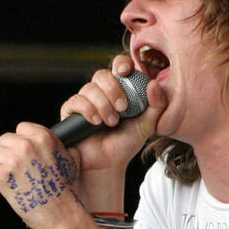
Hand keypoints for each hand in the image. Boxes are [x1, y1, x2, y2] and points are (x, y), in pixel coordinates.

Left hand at [0, 123, 87, 228]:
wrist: (62, 215)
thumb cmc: (66, 192)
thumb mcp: (71, 161)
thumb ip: (60, 147)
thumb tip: (57, 143)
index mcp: (43, 138)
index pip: (21, 128)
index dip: (21, 142)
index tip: (23, 153)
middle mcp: (27, 145)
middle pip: (5, 140)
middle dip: (9, 153)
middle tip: (17, 168)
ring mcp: (13, 160)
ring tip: (10, 176)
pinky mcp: (2, 176)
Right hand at [60, 54, 167, 177]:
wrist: (107, 164)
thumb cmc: (125, 144)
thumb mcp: (148, 125)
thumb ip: (157, 105)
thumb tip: (154, 84)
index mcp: (120, 89)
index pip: (119, 66)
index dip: (121, 64)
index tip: (126, 72)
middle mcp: (101, 92)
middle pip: (102, 74)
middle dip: (113, 89)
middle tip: (122, 108)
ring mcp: (85, 100)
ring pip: (89, 88)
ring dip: (103, 105)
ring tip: (111, 122)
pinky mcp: (71, 111)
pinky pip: (76, 100)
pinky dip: (88, 110)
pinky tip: (96, 122)